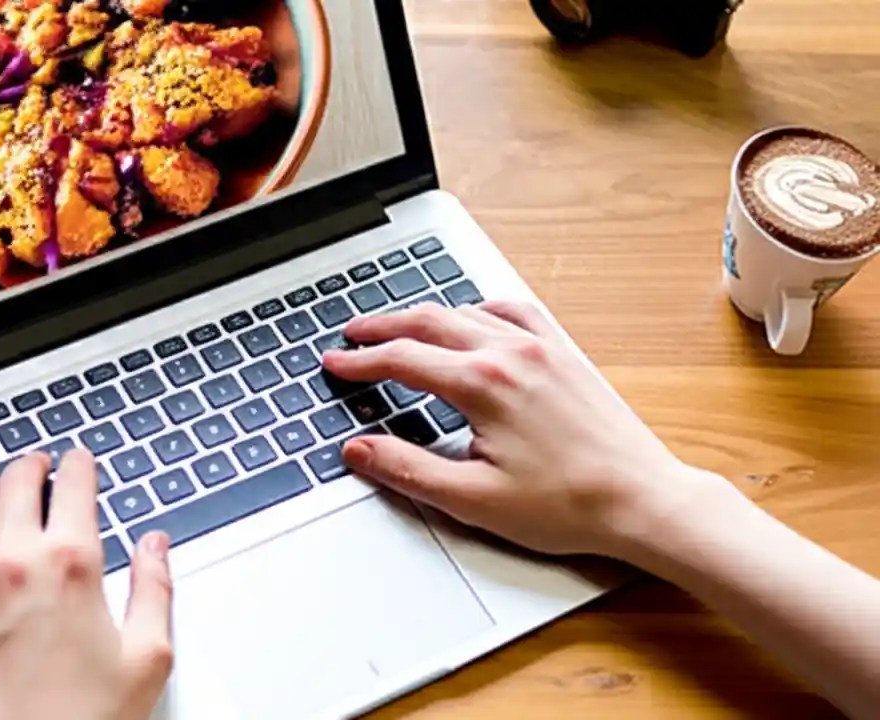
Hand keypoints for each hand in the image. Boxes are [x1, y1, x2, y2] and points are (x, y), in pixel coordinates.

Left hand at [0, 450, 172, 719]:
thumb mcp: (148, 657)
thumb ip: (156, 588)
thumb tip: (156, 546)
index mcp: (71, 565)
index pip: (74, 484)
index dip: (80, 464)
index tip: (80, 461)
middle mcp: (11, 565)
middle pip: (15, 482)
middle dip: (31, 466)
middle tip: (39, 467)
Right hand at [323, 300, 739, 559]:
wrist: (641, 500)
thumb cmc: (567, 505)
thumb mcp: (472, 499)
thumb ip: (407, 469)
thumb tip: (359, 450)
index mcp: (482, 385)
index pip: (402, 360)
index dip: (360, 362)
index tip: (335, 366)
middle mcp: (511, 354)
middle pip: (428, 322)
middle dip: (382, 327)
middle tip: (351, 336)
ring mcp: (542, 348)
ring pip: (467, 312)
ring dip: (425, 316)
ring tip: (398, 328)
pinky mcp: (565, 354)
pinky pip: (514, 312)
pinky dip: (480, 309)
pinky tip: (472, 318)